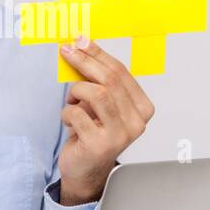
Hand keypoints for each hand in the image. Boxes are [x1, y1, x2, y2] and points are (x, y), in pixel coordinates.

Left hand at [55, 36, 154, 204]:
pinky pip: (77, 114)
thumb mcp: (101, 103)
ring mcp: (120, 135)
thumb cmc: (93, 131)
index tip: (80, 41)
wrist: (86, 169)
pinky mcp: (100, 145)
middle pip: (109, 80)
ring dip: (76, 92)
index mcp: (142, 108)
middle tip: (66, 51)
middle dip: (84, 61)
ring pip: (95, 94)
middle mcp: (137, 122)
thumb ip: (98, 80)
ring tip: (72, 101)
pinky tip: (71, 123)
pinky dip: (67, 113)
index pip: (121, 72)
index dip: (98, 54)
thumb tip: (80, 46)